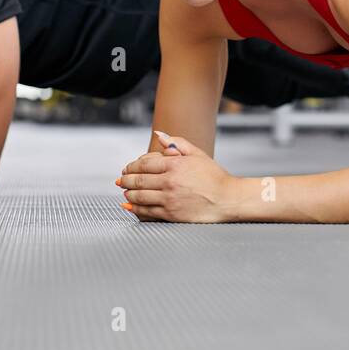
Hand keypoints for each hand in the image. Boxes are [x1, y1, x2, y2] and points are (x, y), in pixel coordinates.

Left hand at [117, 131, 235, 222]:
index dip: (131, 166)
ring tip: (125, 191)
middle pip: (138, 180)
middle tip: (120, 180)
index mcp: (175, 164)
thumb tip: (158, 135)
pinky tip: (129, 206)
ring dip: (128, 193)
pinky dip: (134, 209)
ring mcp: (169, 199)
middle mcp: (169, 182)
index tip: (127, 168)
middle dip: (126, 179)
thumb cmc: (213, 176)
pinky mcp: (170, 214)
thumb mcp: (197, 154)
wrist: (227, 200)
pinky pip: (146, 212)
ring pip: (139, 196)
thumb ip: (177, 143)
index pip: (144, 164)